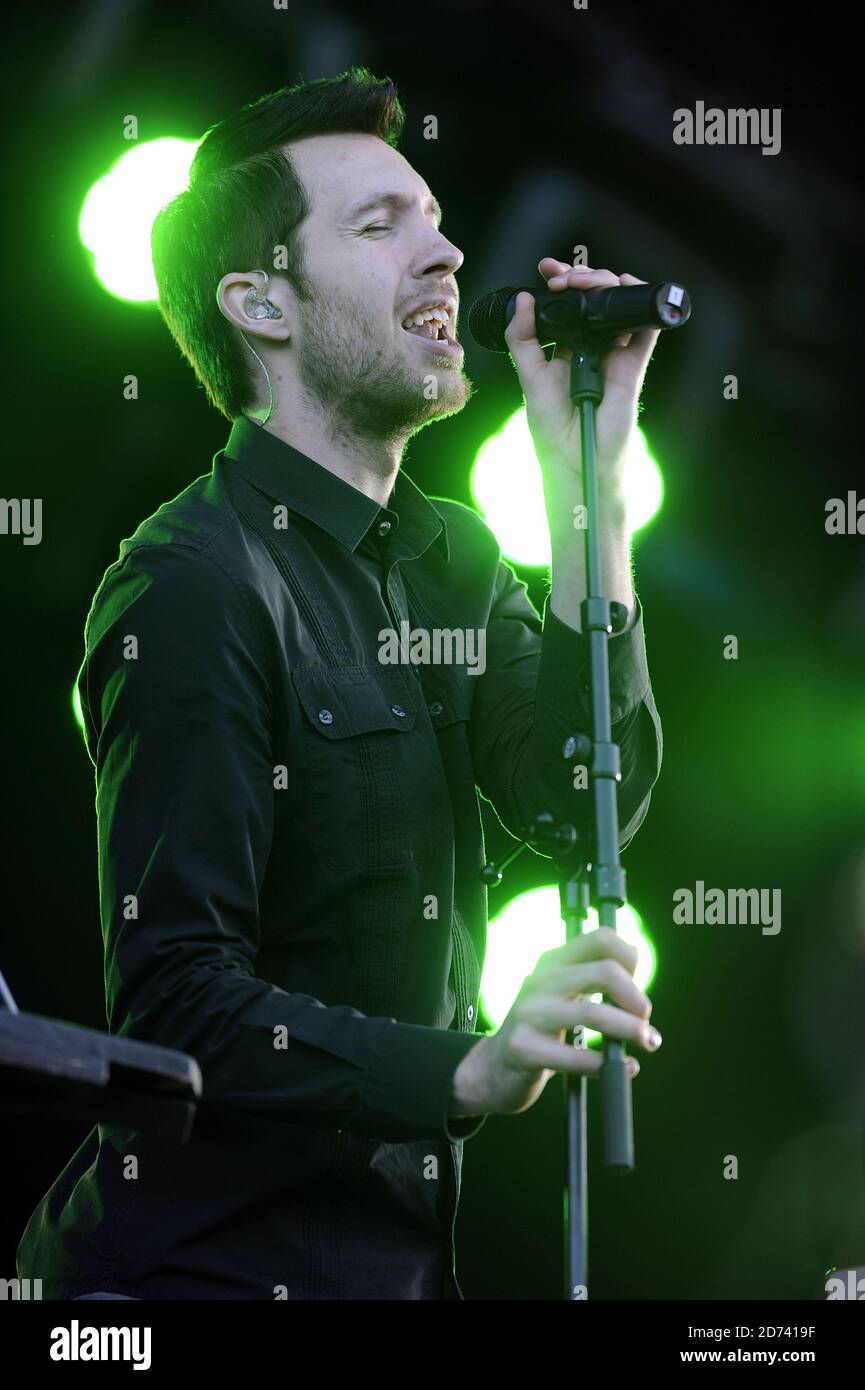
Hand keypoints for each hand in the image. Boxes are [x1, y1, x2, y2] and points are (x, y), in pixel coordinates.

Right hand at [449, 926, 661, 1117]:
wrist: (494, 1068)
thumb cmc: (540, 1030)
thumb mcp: (561, 995)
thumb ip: (592, 979)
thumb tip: (636, 966)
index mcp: (552, 963)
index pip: (599, 938)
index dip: (628, 956)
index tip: (638, 981)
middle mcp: (540, 981)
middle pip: (604, 972)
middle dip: (635, 998)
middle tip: (646, 1019)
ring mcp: (529, 1013)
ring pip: (591, 1013)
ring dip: (629, 1030)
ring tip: (647, 1042)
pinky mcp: (523, 1048)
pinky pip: (575, 1057)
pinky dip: (605, 1065)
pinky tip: (620, 1069)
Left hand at [503, 257, 660, 490]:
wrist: (575, 457)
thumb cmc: (553, 426)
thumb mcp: (529, 377)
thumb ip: (522, 339)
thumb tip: (522, 299)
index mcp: (567, 347)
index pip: (569, 305)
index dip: (562, 282)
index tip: (547, 269)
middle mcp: (593, 346)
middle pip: (595, 299)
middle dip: (581, 278)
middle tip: (563, 278)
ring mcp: (615, 354)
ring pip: (619, 306)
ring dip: (605, 284)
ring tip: (584, 282)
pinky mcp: (633, 365)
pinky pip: (646, 328)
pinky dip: (641, 303)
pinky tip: (627, 286)